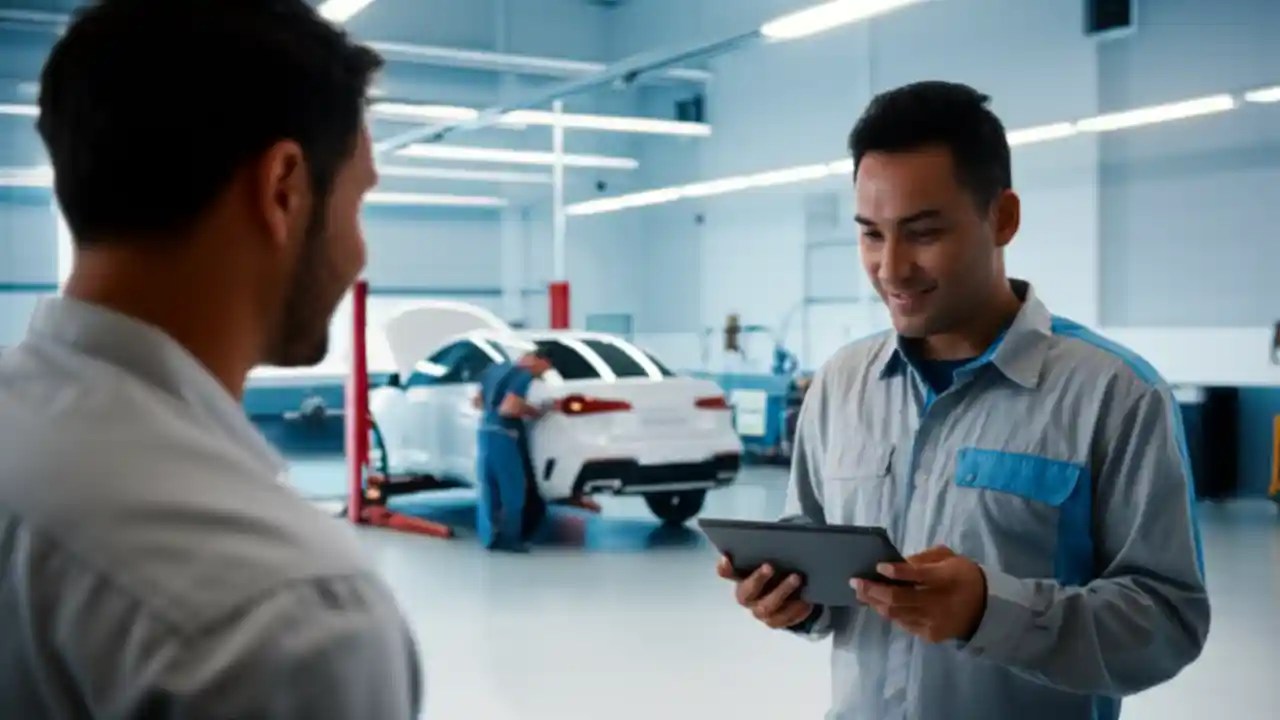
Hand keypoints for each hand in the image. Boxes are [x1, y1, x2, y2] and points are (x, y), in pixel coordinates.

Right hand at [717, 555, 813, 628]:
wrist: (793, 593)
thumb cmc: (780, 569)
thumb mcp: (773, 559)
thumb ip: (770, 551)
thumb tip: (781, 538)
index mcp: (740, 578)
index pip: (727, 572)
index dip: (724, 567)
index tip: (727, 557)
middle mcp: (747, 597)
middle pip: (746, 592)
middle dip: (757, 579)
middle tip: (769, 566)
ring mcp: (760, 611)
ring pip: (766, 607)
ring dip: (781, 591)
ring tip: (796, 578)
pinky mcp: (776, 622)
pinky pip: (784, 619)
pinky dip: (796, 608)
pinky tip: (805, 598)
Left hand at [851, 545, 987, 642]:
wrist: (986, 608)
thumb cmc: (963, 576)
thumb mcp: (949, 557)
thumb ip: (925, 558)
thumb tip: (898, 563)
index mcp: (945, 578)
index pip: (918, 576)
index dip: (896, 572)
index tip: (878, 567)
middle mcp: (938, 602)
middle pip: (899, 599)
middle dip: (873, 590)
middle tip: (855, 582)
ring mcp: (933, 622)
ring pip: (896, 614)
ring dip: (875, 603)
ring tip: (861, 593)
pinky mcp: (929, 635)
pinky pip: (903, 624)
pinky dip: (888, 613)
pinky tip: (878, 604)